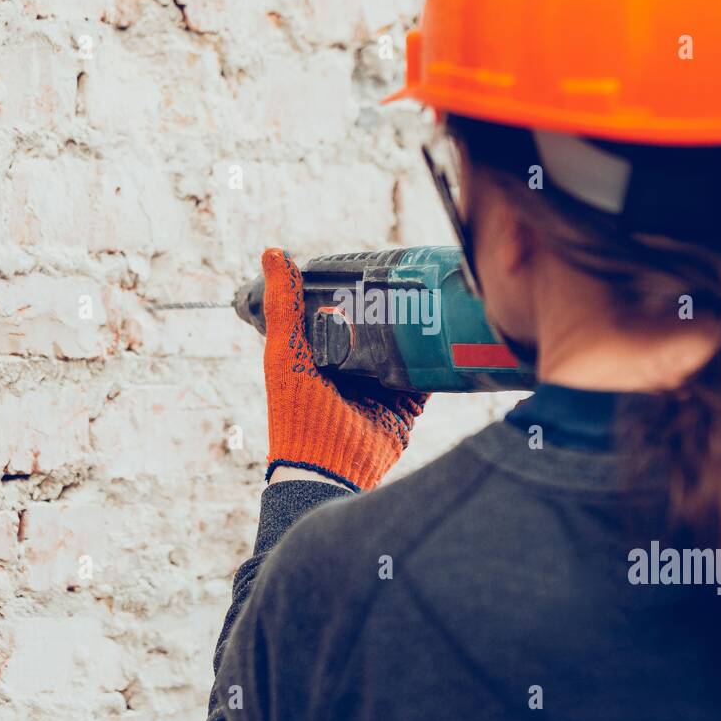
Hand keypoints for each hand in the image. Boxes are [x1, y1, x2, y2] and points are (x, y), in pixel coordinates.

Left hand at [260, 248, 427, 491]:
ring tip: (434, 302)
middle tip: (412, 278)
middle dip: (393, 308)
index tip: (371, 262)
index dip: (353, 290)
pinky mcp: (405, 406)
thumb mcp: (284, 351)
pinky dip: (434, 362)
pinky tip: (446, 338)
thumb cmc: (296, 412)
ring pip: (405, 351)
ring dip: (418, 332)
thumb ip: (282, 306)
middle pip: (378, 329)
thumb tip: (274, 252)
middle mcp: (351, 369)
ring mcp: (381, 388)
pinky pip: (425, 378)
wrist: (327, 468)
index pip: (341, 312)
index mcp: (320, 354)